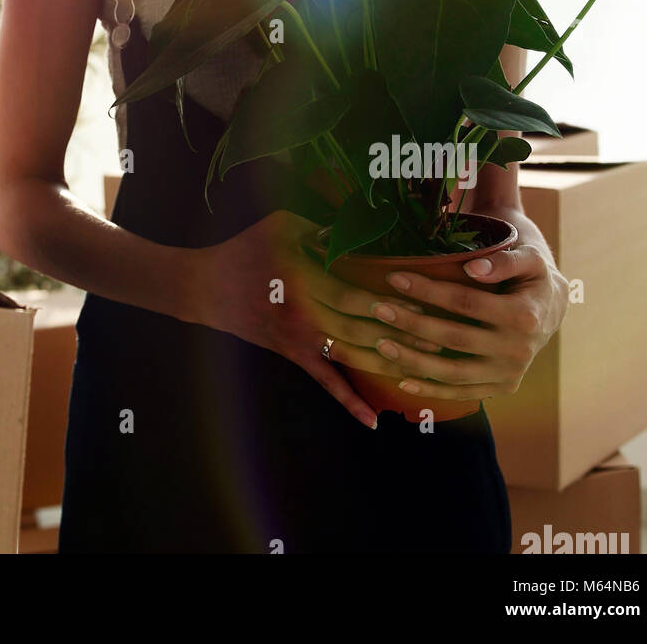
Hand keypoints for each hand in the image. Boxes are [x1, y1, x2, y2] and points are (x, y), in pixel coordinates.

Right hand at [188, 211, 438, 429]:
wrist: (207, 287)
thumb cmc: (245, 249)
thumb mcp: (278, 225)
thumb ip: (317, 228)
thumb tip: (352, 234)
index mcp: (301, 281)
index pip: (351, 295)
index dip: (385, 302)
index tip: (420, 302)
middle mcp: (303, 315)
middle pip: (359, 330)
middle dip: (400, 335)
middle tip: (438, 338)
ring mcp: (300, 340)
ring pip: (351, 358)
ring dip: (388, 364)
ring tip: (425, 369)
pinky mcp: (294, 356)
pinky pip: (326, 383)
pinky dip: (349, 404)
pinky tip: (375, 422)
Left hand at [362, 241, 569, 401]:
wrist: (550, 308)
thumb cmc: (530, 275)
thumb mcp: (528, 259)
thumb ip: (504, 261)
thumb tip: (474, 268)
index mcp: (524, 316)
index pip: (466, 303)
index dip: (428, 291)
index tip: (394, 278)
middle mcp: (518, 351)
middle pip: (454, 339)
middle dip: (412, 324)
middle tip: (377, 307)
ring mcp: (509, 374)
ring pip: (453, 373)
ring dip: (413, 360)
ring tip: (380, 343)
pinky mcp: (501, 388)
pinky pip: (461, 393)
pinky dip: (431, 390)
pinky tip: (402, 381)